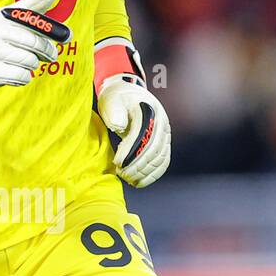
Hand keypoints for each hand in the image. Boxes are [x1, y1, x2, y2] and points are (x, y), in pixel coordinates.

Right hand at [0, 0, 70, 95]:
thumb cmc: (3, 36)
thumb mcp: (14, 18)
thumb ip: (34, 5)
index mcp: (4, 16)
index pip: (33, 20)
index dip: (53, 29)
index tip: (68, 37)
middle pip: (34, 43)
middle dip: (48, 52)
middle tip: (52, 56)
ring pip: (30, 62)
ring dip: (33, 65)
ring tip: (26, 62)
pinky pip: (21, 77)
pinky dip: (25, 78)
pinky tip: (19, 73)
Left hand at [96, 44, 170, 186]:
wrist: (128, 93)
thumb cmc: (116, 98)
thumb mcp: (111, 100)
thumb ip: (114, 112)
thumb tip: (119, 126)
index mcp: (148, 109)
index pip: (142, 136)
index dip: (131, 152)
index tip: (117, 163)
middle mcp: (161, 122)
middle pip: (153, 149)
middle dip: (138, 166)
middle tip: (122, 174)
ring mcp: (164, 133)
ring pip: (160, 158)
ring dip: (145, 172)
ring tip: (129, 180)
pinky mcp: (164, 142)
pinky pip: (163, 161)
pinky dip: (153, 174)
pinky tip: (140, 182)